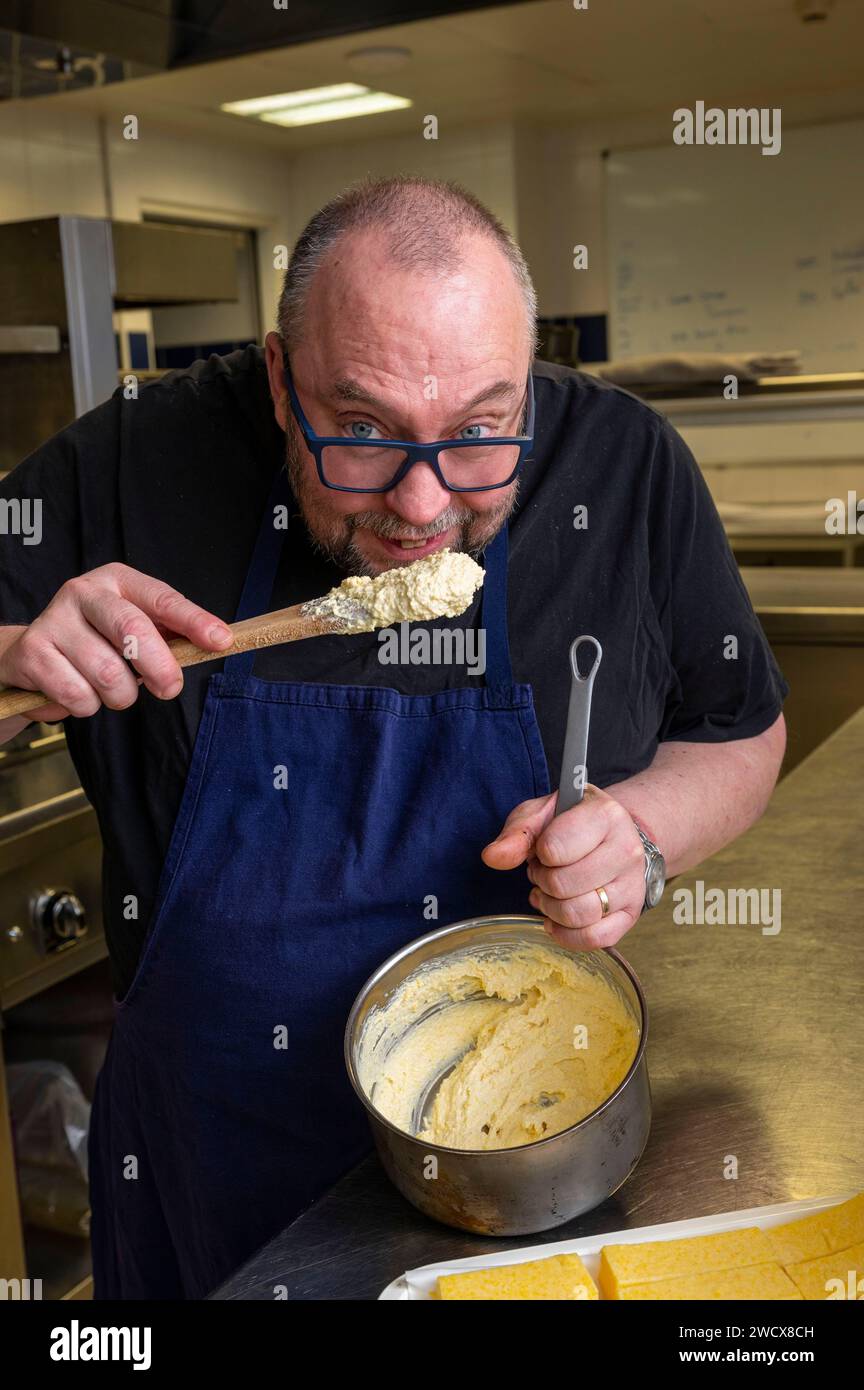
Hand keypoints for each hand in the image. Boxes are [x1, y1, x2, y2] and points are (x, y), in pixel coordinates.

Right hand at [0, 563, 232, 726]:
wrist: (32, 654)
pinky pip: (78, 694)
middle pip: (133, 631)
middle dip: (160, 667)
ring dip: (119, 696)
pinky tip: (79, 692)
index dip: (194, 621)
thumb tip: (217, 642)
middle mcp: (84, 591)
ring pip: (108, 674)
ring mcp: (54, 619)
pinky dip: (87, 706)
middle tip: (170, 688)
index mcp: (117, 580)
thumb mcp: (135, 629)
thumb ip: (171, 635)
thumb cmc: (98, 641)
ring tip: (110, 689)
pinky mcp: (33, 652)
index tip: (221, 641)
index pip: (162, 598)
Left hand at [482, 785, 645, 948]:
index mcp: (605, 815)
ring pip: (579, 914)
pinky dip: (567, 935)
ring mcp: (633, 884)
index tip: (544, 849)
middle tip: (544, 872)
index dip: (539, 853)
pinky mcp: (632, 914)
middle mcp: (627, 850)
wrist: (613, 831)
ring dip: (552, 908)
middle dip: (542, 882)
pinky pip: (596, 939)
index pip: (555, 849)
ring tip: (550, 893)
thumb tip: (493, 857)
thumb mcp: (542, 813)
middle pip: (563, 886)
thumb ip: (517, 833)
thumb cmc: (573, 821)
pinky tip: (557, 920)